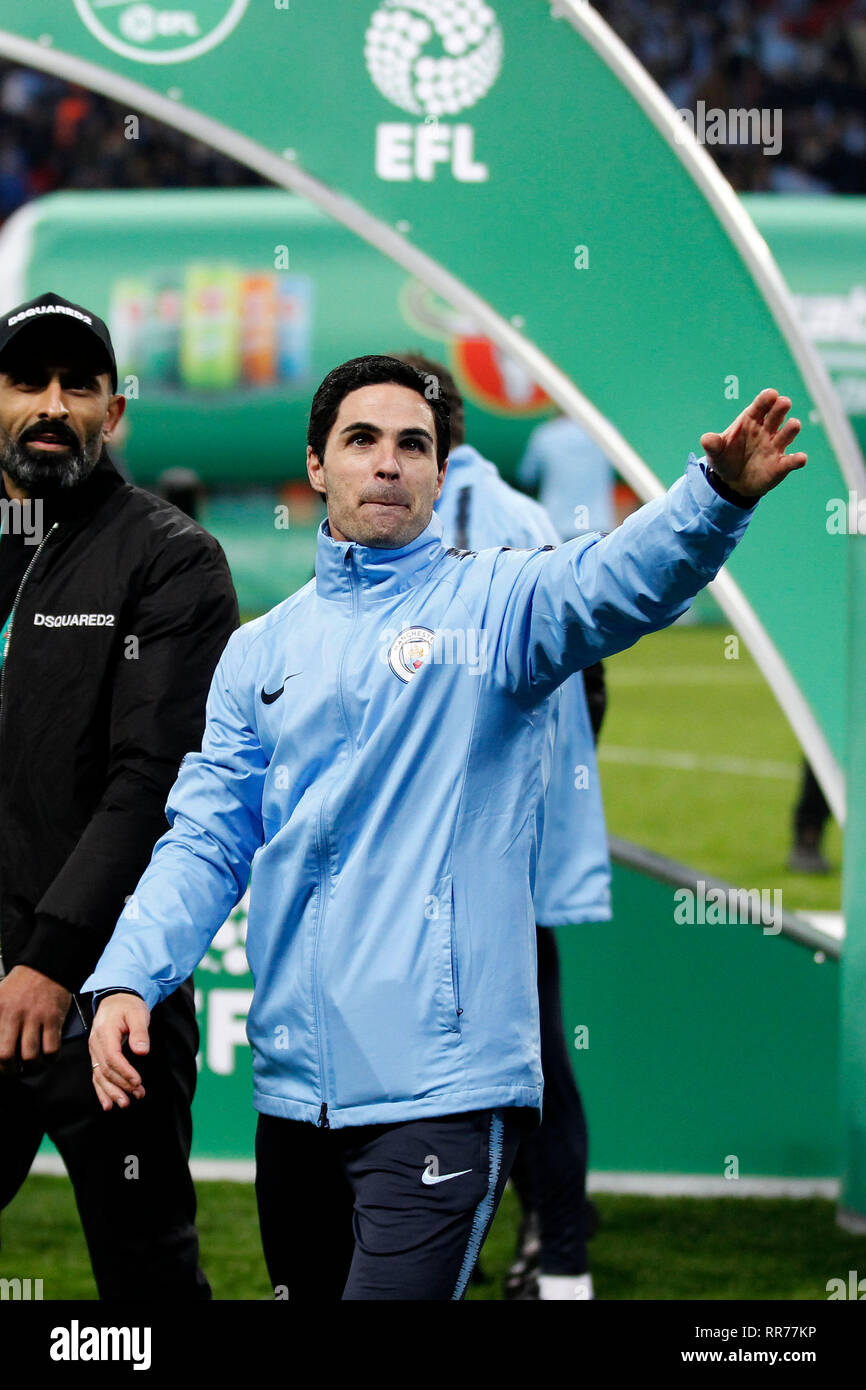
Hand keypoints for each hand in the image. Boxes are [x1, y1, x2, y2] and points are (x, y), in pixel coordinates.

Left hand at [0, 965, 70, 1068]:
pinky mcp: (53, 1019)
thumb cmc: (22, 985)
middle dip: (10, 1069)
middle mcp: (14, 1015)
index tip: (0, 1065)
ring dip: (31, 1066)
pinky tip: (48, 1057)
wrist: (47, 966)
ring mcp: (35, 1017)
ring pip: (30, 1056)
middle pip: (6, 1056)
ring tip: (32, 1065)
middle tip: (14, 1069)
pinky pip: (51, 1049)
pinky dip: (50, 1058)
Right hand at [89, 994, 150, 1109]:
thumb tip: (142, 1052)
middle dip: (122, 1085)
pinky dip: (101, 1091)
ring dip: (112, 1092)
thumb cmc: (128, 1006)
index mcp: (105, 1032)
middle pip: (106, 1069)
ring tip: (125, 1104)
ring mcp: (94, 1051)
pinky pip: (96, 1076)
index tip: (138, 1081)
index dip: (124, 1071)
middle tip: (138, 1095)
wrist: (116, 1000)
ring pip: (100, 1076)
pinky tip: (108, 1104)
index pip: (113, 1057)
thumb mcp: (138, 1014)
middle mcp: (96, 1044)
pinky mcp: (97, 1056)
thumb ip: (140, 1032)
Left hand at [700, 388, 806, 497]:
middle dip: (780, 407)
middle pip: (776, 414)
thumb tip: (705, 439)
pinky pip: (791, 461)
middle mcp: (766, 430)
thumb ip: (713, 444)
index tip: (771, 394)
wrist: (732, 483)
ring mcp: (775, 446)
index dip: (766, 399)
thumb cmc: (726, 459)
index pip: (760, 405)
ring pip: (787, 433)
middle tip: (783, 402)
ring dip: (791, 428)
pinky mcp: (781, 464)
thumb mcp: (716, 452)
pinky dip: (797, 459)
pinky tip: (800, 458)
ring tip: (793, 425)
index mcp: (751, 420)